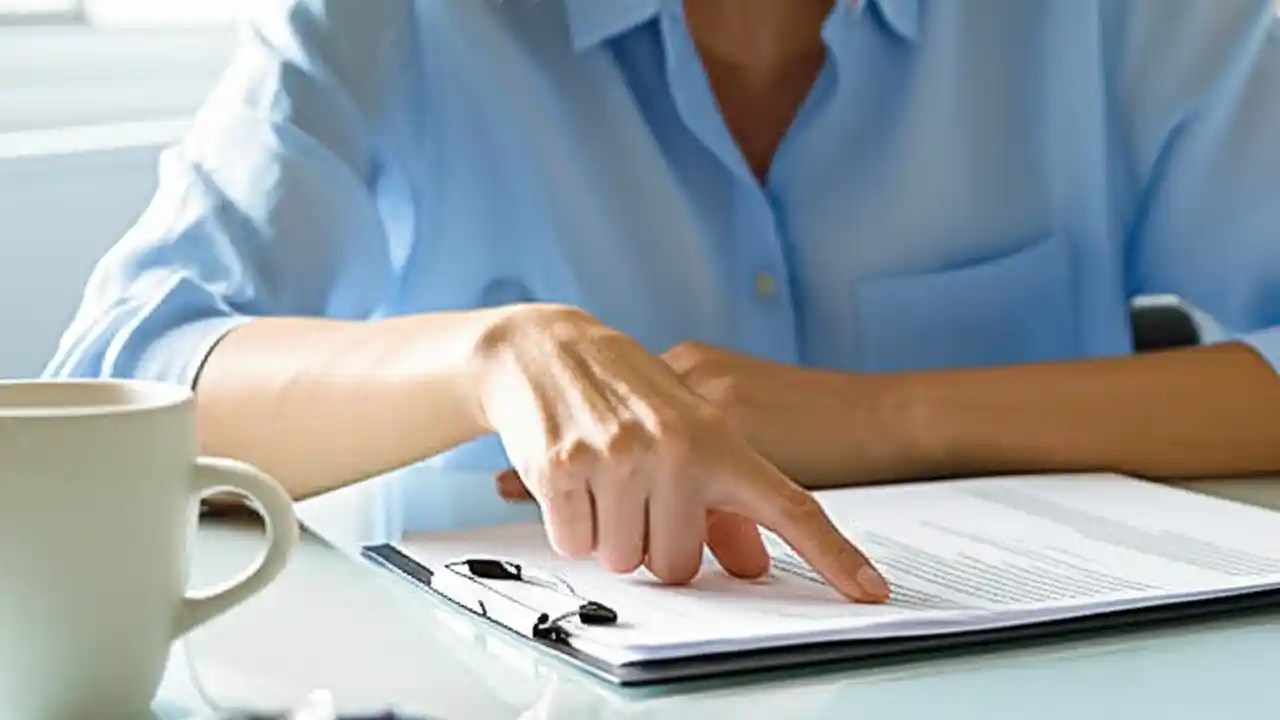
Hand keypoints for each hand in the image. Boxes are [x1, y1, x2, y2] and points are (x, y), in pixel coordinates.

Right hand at [473, 305, 888, 601]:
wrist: (547, 348)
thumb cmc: (626, 395)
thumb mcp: (687, 435)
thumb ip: (724, 506)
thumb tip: (752, 565)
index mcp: (720, 443)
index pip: (790, 507)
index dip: (833, 555)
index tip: (871, 594)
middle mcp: (676, 450)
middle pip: (676, 567)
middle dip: (650, 542)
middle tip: (634, 492)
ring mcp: (619, 458)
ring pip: (622, 561)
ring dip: (608, 533)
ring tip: (601, 476)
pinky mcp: (564, 467)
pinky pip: (575, 543)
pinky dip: (569, 523)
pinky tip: (570, 476)